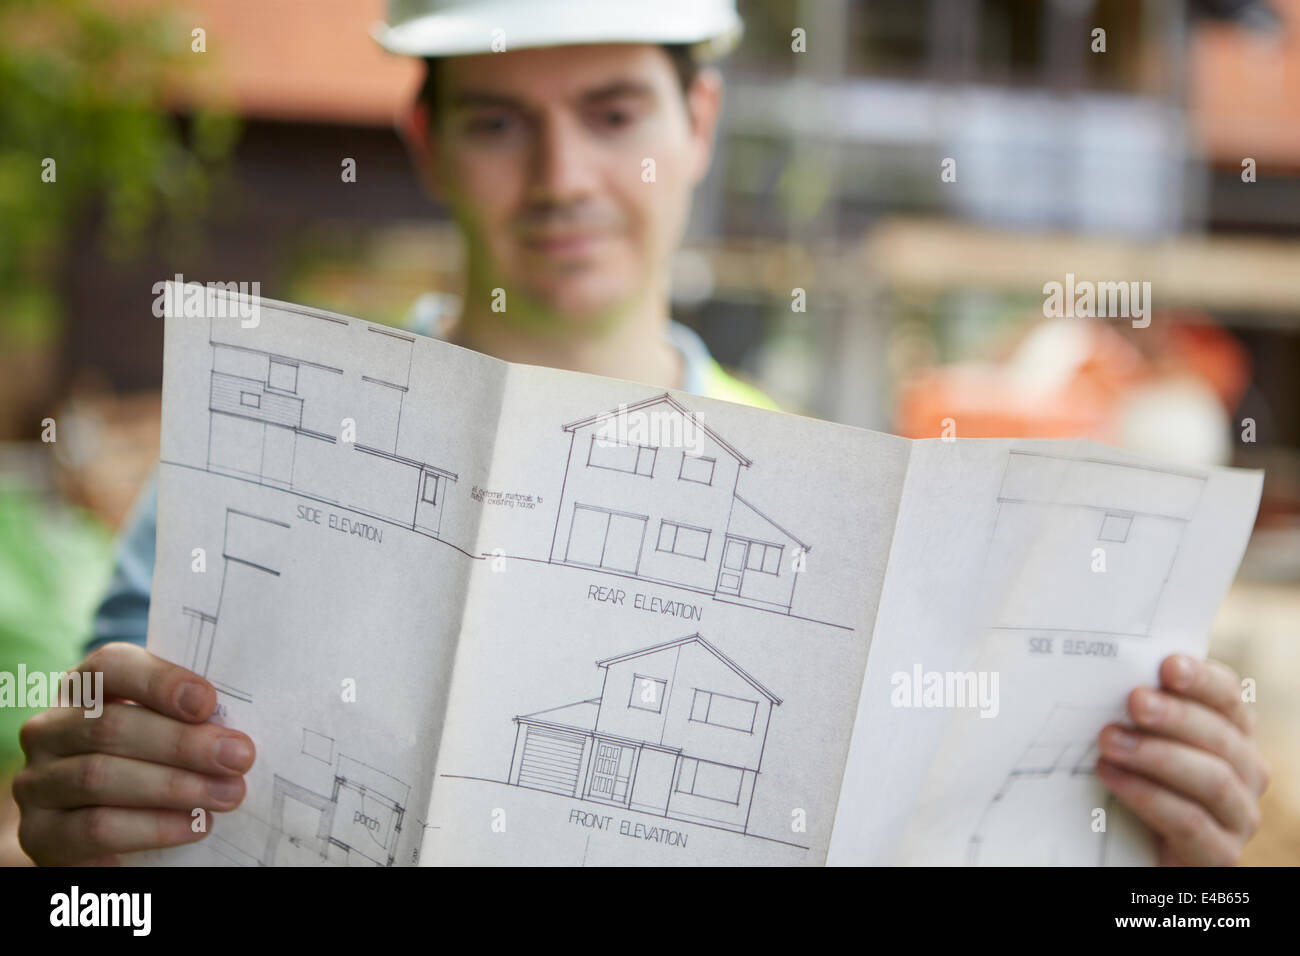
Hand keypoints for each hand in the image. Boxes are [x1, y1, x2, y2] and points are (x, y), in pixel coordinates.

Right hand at [14, 642, 255, 864]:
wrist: (99, 825)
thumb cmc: (148, 759)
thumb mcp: (164, 727)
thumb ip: (190, 718)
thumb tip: (237, 729)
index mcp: (83, 688)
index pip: (111, 667)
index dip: (159, 682)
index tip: (208, 703)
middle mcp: (49, 730)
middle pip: (111, 727)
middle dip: (183, 744)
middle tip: (238, 757)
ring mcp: (38, 782)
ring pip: (101, 777)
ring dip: (174, 787)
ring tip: (227, 794)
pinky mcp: (41, 833)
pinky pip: (96, 829)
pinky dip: (152, 827)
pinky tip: (193, 826)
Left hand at [1096, 654, 1268, 865]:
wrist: (1137, 848)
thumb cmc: (1136, 778)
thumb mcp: (1137, 737)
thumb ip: (1138, 709)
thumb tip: (1104, 669)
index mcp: (1232, 732)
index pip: (1228, 697)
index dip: (1202, 679)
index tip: (1167, 665)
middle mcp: (1246, 771)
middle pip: (1221, 736)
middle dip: (1175, 715)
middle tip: (1134, 700)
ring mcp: (1239, 816)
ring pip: (1212, 779)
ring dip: (1158, 755)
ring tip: (1109, 740)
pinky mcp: (1220, 854)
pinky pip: (1191, 822)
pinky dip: (1149, 796)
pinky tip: (1112, 777)